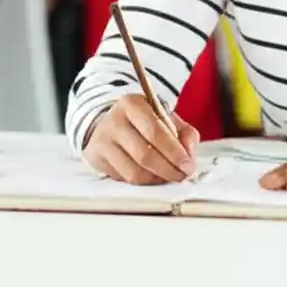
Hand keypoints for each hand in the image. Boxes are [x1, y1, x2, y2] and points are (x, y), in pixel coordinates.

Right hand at [83, 95, 199, 184]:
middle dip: (169, 170)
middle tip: (182, 175)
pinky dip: (143, 183)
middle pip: (145, 155)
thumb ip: (184, 133)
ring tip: (169, 177)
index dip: (174, 152)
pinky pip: (125, 179)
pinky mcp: (97, 159)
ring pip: (134, 172)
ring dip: (157, 179)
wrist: (109, 122)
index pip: (155, 131)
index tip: (188, 165)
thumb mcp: (165, 117)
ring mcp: (103, 142)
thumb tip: (189, 155)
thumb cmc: (143, 121)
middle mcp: (114, 121)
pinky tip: (152, 176)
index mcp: (132, 104)